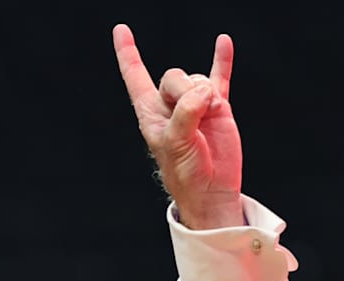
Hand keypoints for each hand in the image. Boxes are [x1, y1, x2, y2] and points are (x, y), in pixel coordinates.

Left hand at [113, 24, 242, 229]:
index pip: (135, 76)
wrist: (212, 188)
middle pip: (174, 75)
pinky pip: (219, 76)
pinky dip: (222, 60)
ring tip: (208, 119)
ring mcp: (195, 103)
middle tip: (194, 116)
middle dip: (184, 91)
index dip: (127, 53)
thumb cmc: (186, 173)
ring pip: (197, 79)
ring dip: (205, 95)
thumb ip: (185, 113)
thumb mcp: (176, 144)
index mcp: (150, 112)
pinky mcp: (217, 106)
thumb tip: (204, 92)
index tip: (120, 30)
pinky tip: (223, 42)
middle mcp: (170, 104)